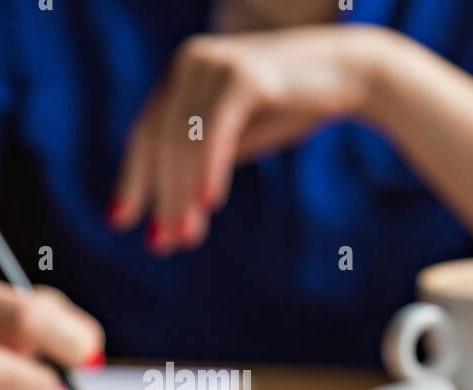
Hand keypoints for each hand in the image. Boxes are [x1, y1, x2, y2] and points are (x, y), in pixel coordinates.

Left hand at [107, 25, 386, 253]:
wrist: (351, 71)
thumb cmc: (294, 106)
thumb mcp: (237, 136)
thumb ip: (201, 162)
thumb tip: (166, 216)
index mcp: (183, 73)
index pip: (145, 133)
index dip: (132, 180)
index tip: (120, 221)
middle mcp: (190, 62)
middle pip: (159, 141)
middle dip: (160, 197)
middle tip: (162, 244)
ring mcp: (214, 64)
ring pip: (182, 141)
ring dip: (181, 195)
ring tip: (184, 237)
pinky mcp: (241, 76)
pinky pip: (213, 132)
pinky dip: (208, 170)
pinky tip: (208, 204)